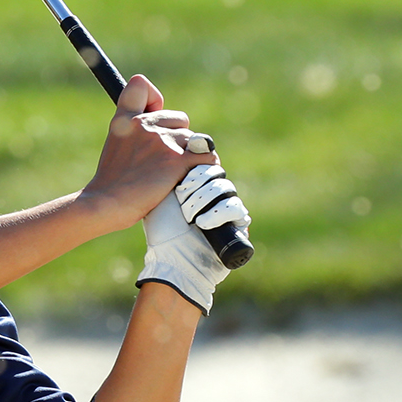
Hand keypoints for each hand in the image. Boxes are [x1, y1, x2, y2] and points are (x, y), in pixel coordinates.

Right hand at [81, 75, 218, 231]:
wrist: (106, 204)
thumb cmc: (112, 181)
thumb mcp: (115, 143)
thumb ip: (131, 125)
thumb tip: (161, 125)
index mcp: (126, 120)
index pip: (140, 87)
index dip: (154, 101)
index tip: (153, 117)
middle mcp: (144, 125)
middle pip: (180, 120)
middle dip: (177, 138)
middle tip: (161, 161)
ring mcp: (163, 141)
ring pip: (194, 140)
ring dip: (190, 156)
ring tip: (172, 174)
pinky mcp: (177, 160)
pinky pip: (207, 157)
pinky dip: (204, 167)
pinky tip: (191, 176)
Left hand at [136, 163, 247, 314]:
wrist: (172, 260)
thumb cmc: (163, 230)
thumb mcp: (162, 194)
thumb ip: (171, 169)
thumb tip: (183, 142)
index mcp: (196, 184)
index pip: (205, 162)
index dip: (194, 169)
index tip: (180, 184)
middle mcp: (214, 194)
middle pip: (216, 172)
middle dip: (196, 184)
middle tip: (181, 200)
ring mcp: (227, 208)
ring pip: (225, 188)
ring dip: (203, 200)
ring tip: (189, 216)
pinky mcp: (239, 224)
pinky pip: (236, 208)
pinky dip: (217, 214)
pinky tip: (202, 223)